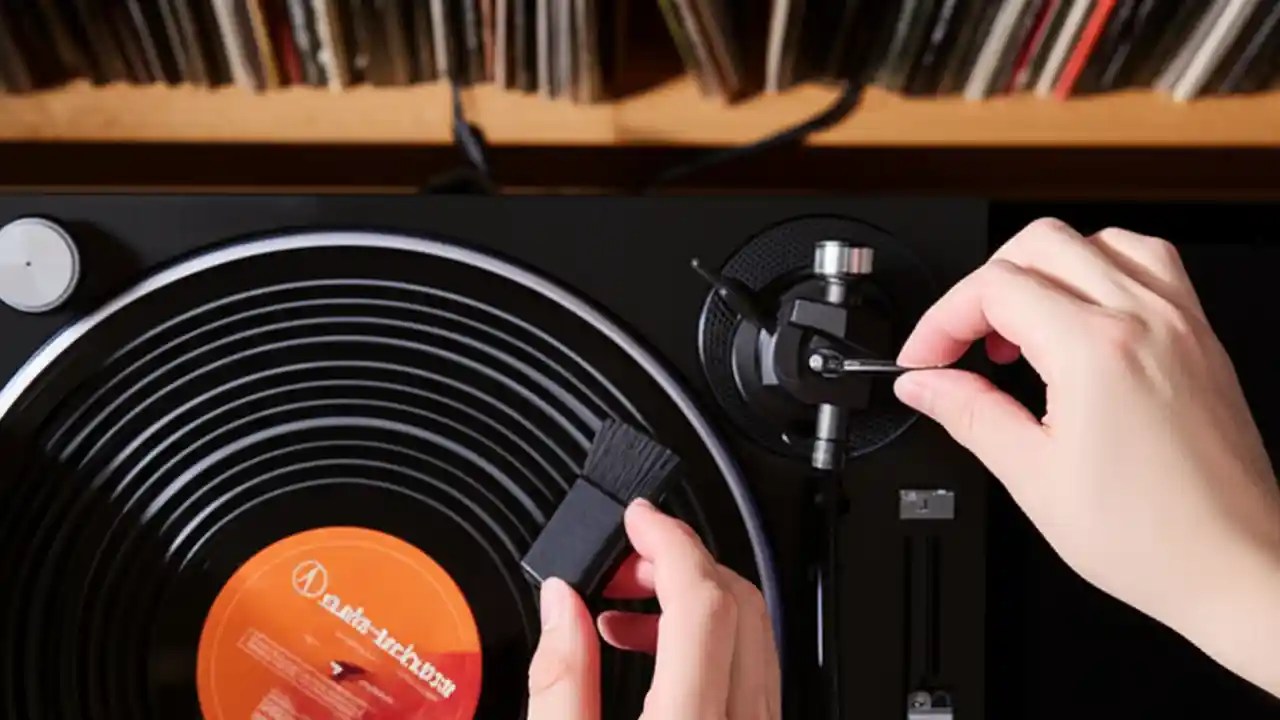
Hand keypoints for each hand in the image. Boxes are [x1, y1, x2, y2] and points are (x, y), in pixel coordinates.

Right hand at [526, 499, 781, 718]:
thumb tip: (559, 602)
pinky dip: (712, 642)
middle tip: (623, 562)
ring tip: (628, 608)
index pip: (703, 605)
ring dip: (697, 600)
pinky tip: (656, 653)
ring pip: (755, 636)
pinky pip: (754, 673)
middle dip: (681, 563)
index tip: (639, 518)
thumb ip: (559, 680)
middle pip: (740, 607)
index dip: (671, 544)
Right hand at [894, 218, 1279, 695]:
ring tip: (1019, 328)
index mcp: (1096, 351)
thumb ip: (969, 414)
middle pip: (1038, 245)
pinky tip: (1079, 319)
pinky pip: (1147, 263)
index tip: (926, 358)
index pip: (994, 289)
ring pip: (1094, 241)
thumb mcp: (1033, 477)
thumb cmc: (1153, 539)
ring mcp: (1180, 322)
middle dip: (982, 288)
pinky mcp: (1200, 337)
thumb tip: (925, 384)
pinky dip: (1099, 273)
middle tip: (962, 343)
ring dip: (1041, 271)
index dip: (942, 319)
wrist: (1235, 568)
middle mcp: (1145, 320)